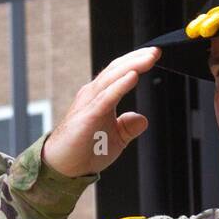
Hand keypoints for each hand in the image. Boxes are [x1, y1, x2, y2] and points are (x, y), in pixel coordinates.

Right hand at [40, 47, 158, 177]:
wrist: (63, 167)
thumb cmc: (84, 151)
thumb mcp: (115, 139)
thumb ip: (128, 127)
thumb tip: (143, 119)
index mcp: (99, 97)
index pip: (119, 72)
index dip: (136, 62)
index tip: (153, 55)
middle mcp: (92, 95)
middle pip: (116, 70)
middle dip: (137, 58)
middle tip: (156, 51)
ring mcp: (89, 103)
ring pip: (112, 78)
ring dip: (132, 66)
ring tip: (149, 58)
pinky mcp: (88, 116)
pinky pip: (106, 97)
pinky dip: (120, 85)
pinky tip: (133, 76)